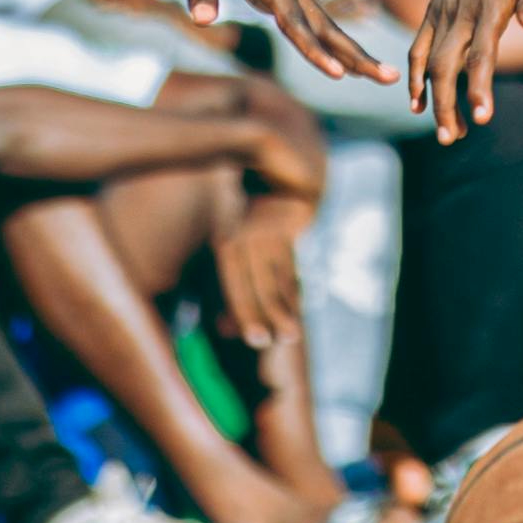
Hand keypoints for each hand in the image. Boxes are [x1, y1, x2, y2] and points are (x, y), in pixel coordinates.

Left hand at [177, 0, 369, 77]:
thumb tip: (202, 21)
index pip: (294, 22)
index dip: (313, 50)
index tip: (338, 75)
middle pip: (326, 27)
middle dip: (357, 56)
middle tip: (392, 79)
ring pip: (322, 23)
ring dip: (347, 50)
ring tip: (374, 74)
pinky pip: (306, 19)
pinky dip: (324, 40)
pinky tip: (335, 57)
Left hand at [213, 189, 311, 348]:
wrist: (272, 180)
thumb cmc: (245, 222)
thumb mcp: (231, 248)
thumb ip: (228, 288)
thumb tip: (225, 330)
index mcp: (226, 240)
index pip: (237, 285)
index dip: (246, 314)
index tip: (257, 341)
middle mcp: (248, 235)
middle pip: (261, 285)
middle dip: (271, 316)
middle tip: (282, 342)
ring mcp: (273, 230)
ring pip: (282, 279)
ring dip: (289, 309)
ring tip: (293, 335)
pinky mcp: (294, 226)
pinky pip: (295, 267)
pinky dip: (296, 292)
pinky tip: (298, 310)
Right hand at [410, 0, 522, 141]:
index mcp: (488, 6)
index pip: (482, 55)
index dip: (481, 87)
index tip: (482, 118)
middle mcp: (460, 12)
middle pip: (447, 67)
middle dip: (447, 105)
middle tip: (453, 138)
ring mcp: (442, 11)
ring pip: (428, 62)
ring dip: (431, 99)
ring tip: (443, 131)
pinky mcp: (433, 10)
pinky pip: (418, 47)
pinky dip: (414, 76)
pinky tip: (419, 101)